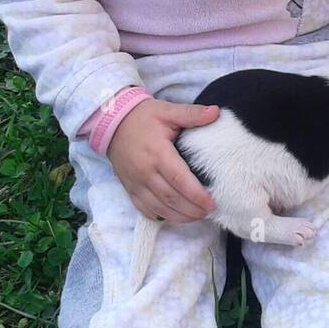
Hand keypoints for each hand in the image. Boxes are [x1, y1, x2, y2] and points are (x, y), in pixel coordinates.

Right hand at [106, 98, 219, 223]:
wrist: (112, 124)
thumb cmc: (143, 117)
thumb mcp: (167, 111)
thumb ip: (192, 114)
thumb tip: (216, 112)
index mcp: (157, 153)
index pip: (179, 179)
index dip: (197, 195)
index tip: (212, 203)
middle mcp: (145, 172)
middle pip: (171, 198)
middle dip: (192, 209)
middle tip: (209, 212)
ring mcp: (136, 183)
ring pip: (159, 208)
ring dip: (180, 217)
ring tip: (198, 216)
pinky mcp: (130, 189)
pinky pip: (145, 210)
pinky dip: (162, 217)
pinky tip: (176, 217)